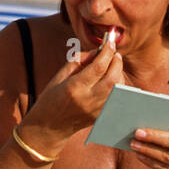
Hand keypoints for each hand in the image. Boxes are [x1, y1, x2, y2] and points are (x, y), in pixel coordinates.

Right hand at [20, 37, 124, 154]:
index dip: (107, 52)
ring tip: (112, 64)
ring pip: (118, 88)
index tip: (109, 41)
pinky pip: (116, 97)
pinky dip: (118, 85)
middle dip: (116, 61)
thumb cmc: (51, 98)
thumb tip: (97, 51)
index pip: (98, 67)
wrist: (49, 127)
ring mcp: (96, 110)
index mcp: (74, 87)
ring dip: (119, 73)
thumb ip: (78, 60)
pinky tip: (111, 78)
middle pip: (113, 77)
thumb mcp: (59, 76)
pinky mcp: (101, 116)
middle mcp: (88, 100)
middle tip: (113, 52)